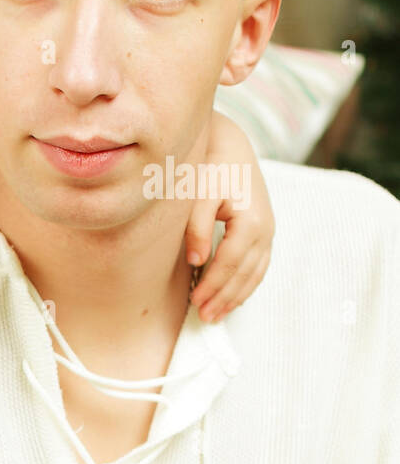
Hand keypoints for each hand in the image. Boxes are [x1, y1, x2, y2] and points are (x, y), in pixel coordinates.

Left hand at [185, 163, 273, 323]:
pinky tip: (231, 296)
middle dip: (225, 298)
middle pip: (245, 273)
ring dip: (236, 296)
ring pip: (255, 273)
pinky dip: (246, 283)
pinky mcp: (264, 230)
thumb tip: (195, 262)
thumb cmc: (211, 166)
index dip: (213, 286)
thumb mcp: (199, 194)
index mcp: (251, 221)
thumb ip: (196, 227)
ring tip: (216, 314)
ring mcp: (268, 230)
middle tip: (204, 318)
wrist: (230, 145)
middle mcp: (265, 228)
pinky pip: (259, 265)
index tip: (195, 303)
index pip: (230, 263)